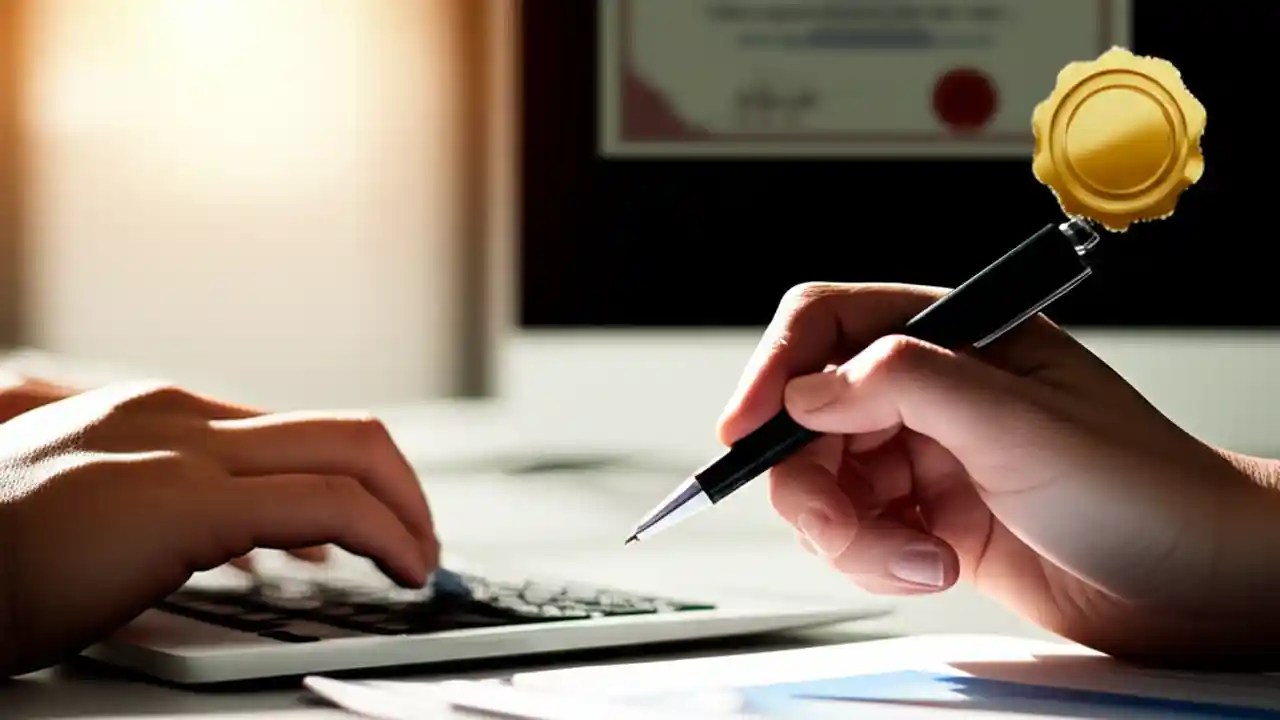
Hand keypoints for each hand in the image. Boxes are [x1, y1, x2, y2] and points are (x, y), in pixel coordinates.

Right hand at [0, 381, 438, 675]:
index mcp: (153, 415)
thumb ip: (159, 510)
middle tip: (418, 540)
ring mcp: (181, 450)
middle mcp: (176, 416)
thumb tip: (239, 545)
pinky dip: (386, 535)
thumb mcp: (83, 513)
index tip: (376, 524)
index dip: (350, 477)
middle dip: (400, 486)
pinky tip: (400, 571)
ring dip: (407, 509)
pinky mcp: (185, 501)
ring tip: (420, 559)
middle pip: (340, 430)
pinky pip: (329, 507)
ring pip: (351, 453)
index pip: (288, 432)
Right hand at [718, 282, 1279, 668]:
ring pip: (822, 484)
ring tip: (916, 558)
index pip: (826, 326)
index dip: (773, 372)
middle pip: (806, 419)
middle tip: (842, 527)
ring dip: (851, 534)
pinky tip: (930, 568)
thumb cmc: (1140, 486)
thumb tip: (808, 388)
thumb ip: (904, 384)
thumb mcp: (1018, 421)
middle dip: (813, 483)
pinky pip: (852, 532)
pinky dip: (873, 560)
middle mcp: (927, 390)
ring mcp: (922, 454)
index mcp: (951, 336)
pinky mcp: (922, 515)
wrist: (1188, 583)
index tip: (744, 429)